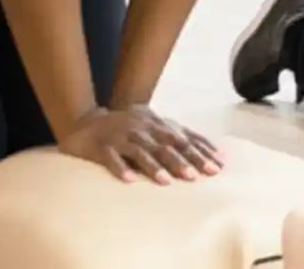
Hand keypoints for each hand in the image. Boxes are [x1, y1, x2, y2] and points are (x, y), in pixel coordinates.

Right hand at [57, 106, 223, 184]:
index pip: (184, 139)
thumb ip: (178, 137)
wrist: (86, 121)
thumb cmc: (128, 128)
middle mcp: (142, 129)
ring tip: (166, 180)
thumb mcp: (153, 127)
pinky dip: (120, 168)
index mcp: (157, 124)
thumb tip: (211, 151)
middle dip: (182, 160)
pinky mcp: (101, 147)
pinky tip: (129, 180)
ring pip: (140, 151)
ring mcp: (121, 137)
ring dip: (153, 166)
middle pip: (166, 145)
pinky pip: (111, 158)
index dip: (201, 152)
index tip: (217, 166)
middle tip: (196, 176)